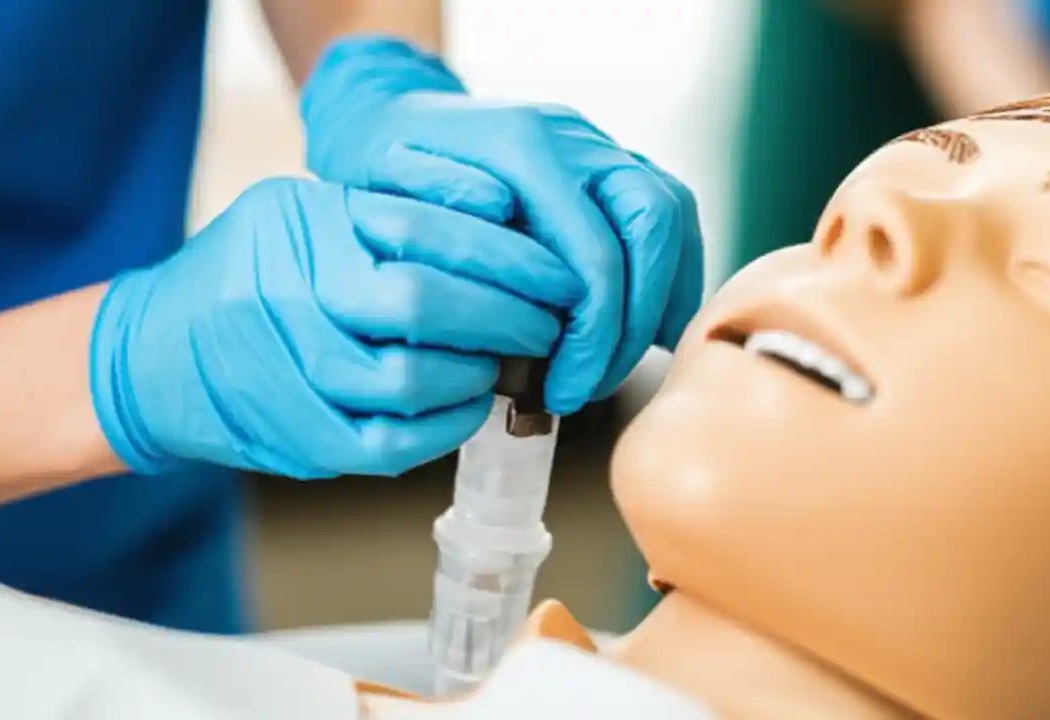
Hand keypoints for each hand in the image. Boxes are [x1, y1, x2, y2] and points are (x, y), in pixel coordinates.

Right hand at [90, 178, 580, 478]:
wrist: (154, 354)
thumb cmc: (241, 271)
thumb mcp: (299, 211)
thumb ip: (386, 208)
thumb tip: (494, 213)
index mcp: (301, 232)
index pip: (423, 236)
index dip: (503, 258)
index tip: (552, 270)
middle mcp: (292, 300)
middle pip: (424, 307)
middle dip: (505, 317)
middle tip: (546, 321)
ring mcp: (293, 376)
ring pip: (412, 381)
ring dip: (478, 373)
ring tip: (505, 360)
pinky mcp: (302, 442)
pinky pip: (392, 444)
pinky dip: (445, 427)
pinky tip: (468, 405)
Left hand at [301, 36, 703, 413]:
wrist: (385, 120)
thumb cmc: (377, 174)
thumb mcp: (385, 202)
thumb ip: (443, 233)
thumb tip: (510, 281)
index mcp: (523, 145)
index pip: (594, 250)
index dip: (592, 334)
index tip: (561, 390)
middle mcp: (573, 136)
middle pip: (652, 225)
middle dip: (632, 323)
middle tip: (589, 385)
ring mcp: (596, 145)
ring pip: (671, 213)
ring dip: (660, 300)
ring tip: (618, 366)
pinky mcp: (607, 164)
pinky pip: (668, 212)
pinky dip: (668, 274)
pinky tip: (648, 331)